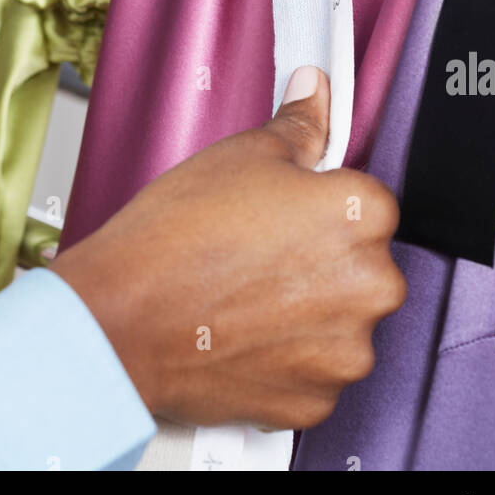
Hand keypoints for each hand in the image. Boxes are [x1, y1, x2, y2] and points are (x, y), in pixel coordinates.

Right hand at [53, 67, 405, 429]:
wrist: (122, 321)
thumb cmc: (176, 239)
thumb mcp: (243, 154)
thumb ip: (300, 126)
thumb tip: (317, 93)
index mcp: (364, 215)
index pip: (368, 200)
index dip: (320, 203)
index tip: (288, 212)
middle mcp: (371, 285)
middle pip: (362, 263)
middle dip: (320, 258)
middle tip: (260, 251)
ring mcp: (346, 350)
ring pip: (341, 320)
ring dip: (307, 311)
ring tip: (246, 293)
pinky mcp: (315, 401)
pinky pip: (315, 372)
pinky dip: (287, 357)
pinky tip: (244, 332)